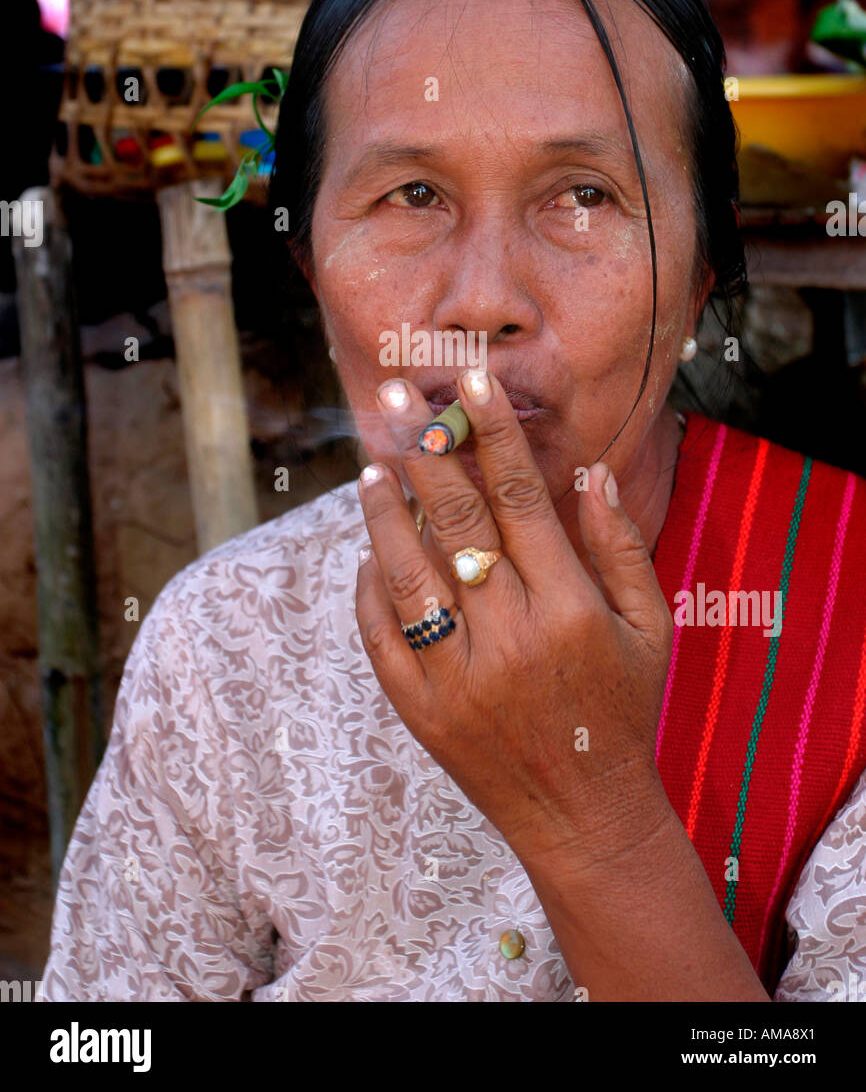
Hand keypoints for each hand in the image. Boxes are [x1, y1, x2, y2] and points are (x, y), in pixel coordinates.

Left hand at [355, 368, 675, 870]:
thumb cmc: (623, 709)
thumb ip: (621, 548)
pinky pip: (381, 635)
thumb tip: (590, 471)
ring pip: (406, 574)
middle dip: (424, 449)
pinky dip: (370, 588)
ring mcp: (459, 677)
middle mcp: (510, 637)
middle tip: (396, 396)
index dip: (493, 433)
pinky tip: (370, 551)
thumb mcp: (649, 627)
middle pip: (455, 523)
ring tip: (371, 465)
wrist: (584, 814)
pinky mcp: (420, 711)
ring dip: (384, 513)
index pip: (521, 499)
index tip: (471, 380)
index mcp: (569, 609)